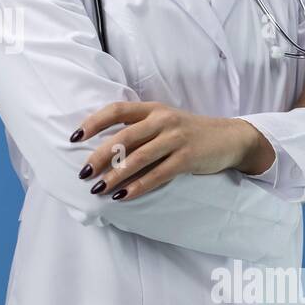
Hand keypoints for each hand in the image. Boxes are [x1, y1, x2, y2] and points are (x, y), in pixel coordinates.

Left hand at [69, 101, 274, 201]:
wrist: (230, 138)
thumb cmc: (189, 132)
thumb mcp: (164, 123)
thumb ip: (138, 130)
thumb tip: (103, 149)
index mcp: (152, 109)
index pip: (116, 110)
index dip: (93, 123)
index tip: (74, 137)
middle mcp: (162, 120)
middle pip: (123, 137)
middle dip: (100, 156)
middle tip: (83, 172)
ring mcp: (176, 138)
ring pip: (138, 157)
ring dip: (116, 175)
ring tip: (99, 189)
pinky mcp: (188, 158)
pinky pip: (158, 174)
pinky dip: (139, 187)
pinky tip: (124, 196)